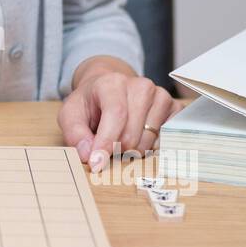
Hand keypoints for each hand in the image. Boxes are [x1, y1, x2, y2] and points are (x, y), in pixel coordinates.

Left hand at [57, 56, 187, 171]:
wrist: (109, 89)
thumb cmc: (90, 105)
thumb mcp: (71, 115)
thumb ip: (74, 134)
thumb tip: (88, 154)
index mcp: (113, 83)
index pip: (116, 114)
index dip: (107, 142)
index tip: (97, 163)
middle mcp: (141, 86)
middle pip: (131, 134)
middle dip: (116, 149)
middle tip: (107, 144)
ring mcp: (161, 96)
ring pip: (148, 142)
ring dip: (132, 150)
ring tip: (122, 137)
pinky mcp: (174, 109)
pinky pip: (165, 141)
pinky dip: (150, 147)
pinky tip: (139, 136)